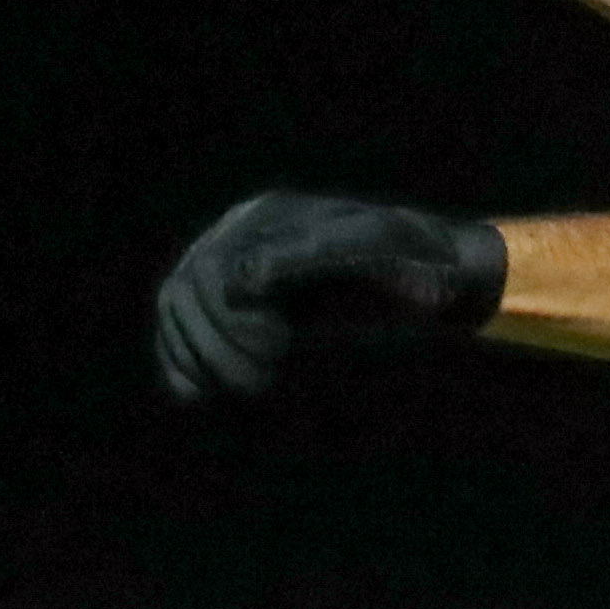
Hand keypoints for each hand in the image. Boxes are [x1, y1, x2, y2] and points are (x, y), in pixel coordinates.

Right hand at [154, 191, 507, 401]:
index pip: (216, 271)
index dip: (232, 320)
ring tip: (245, 385)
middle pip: (187, 291)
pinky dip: (181, 359)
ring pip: (177, 309)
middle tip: (260, 382)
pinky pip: (183, 327)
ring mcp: (234, 267)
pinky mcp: (236, 302)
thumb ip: (317, 259)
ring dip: (196, 356)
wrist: (433, 276)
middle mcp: (244, 236)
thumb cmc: (414, 264)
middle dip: (215, 344)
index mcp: (273, 218)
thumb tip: (246, 280)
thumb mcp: (379, 256)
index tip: (280, 350)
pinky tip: (199, 390)